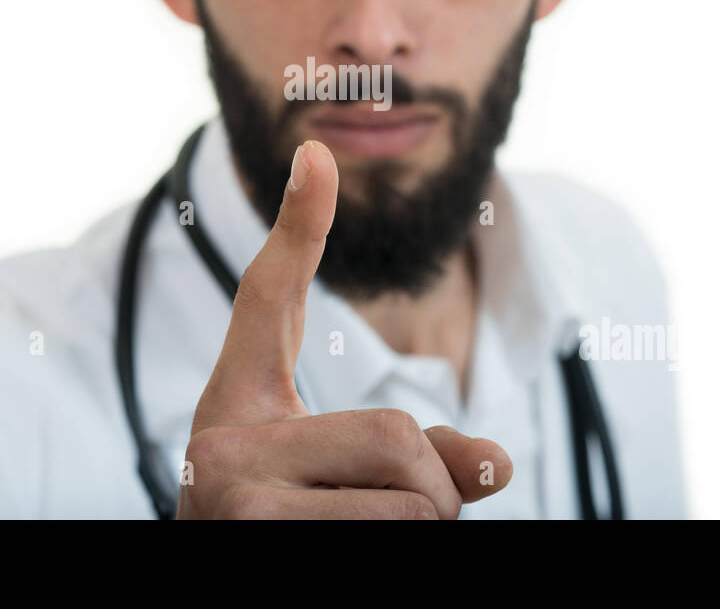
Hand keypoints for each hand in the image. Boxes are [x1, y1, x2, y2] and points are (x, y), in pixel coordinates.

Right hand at [176, 139, 513, 517]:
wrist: (219, 579)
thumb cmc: (284, 530)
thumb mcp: (337, 481)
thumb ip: (407, 452)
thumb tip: (500, 461)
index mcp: (237, 403)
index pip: (265, 299)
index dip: (298, 228)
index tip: (319, 153)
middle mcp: (220, 439)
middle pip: (398, 438)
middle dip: (429, 491)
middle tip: (381, 518)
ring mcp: (228, 498)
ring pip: (413, 502)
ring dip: (421, 532)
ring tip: (350, 538)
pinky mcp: (250, 538)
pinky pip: (398, 538)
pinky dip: (404, 551)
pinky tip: (336, 552)